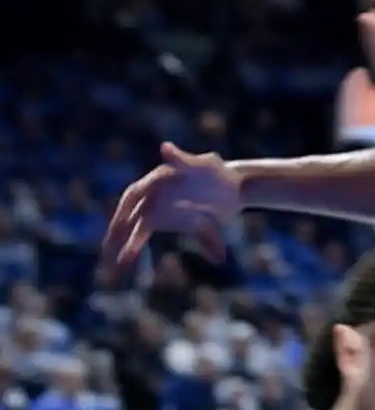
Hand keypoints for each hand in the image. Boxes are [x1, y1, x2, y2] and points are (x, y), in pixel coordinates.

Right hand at [103, 142, 240, 267]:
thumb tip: (165, 147)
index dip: (125, 210)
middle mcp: (151, 194)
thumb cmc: (216, 172)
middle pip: (129, 214)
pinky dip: (138, 245)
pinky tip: (127, 261)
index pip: (134, 195)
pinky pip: (146, 233)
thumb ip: (183, 159)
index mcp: (156, 179)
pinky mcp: (163, 220)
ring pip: (135, 227)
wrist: (231, 187)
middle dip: (118, 232)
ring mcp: (155, 207)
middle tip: (109, 250)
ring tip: (117, 262)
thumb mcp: (204, 164)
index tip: (120, 226)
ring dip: (125, 243)